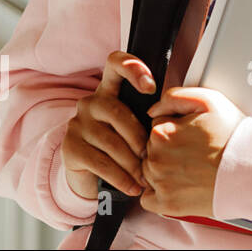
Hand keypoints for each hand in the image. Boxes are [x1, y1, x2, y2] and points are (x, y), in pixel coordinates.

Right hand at [62, 51, 154, 200]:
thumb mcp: (138, 124)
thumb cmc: (125, 143)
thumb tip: (180, 117)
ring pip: (111, 141)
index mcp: (109, 88)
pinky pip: (100, 163)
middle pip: (117, 112)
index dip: (133, 68)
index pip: (115, 64)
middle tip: (153, 155)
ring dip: (133, 163)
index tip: (151, 87)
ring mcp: (78, 124)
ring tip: (146, 176)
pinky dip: (121, 177)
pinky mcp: (71, 148)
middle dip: (139, 137)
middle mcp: (90, 102)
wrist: (92, 173)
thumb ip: (153, 114)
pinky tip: (132, 186)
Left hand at [139, 87, 245, 218]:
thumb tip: (153, 109)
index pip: (158, 125)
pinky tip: (179, 185)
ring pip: (150, 171)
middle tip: (197, 150)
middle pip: (152, 148)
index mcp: (162, 133)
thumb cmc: (234, 136)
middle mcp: (156, 158)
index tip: (194, 133)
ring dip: (165, 168)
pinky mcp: (167, 203)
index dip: (178, 127)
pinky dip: (159, 192)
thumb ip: (174, 97)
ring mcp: (160, 183)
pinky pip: (148, 198)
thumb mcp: (209, 100)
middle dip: (170, 148)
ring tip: (193, 167)